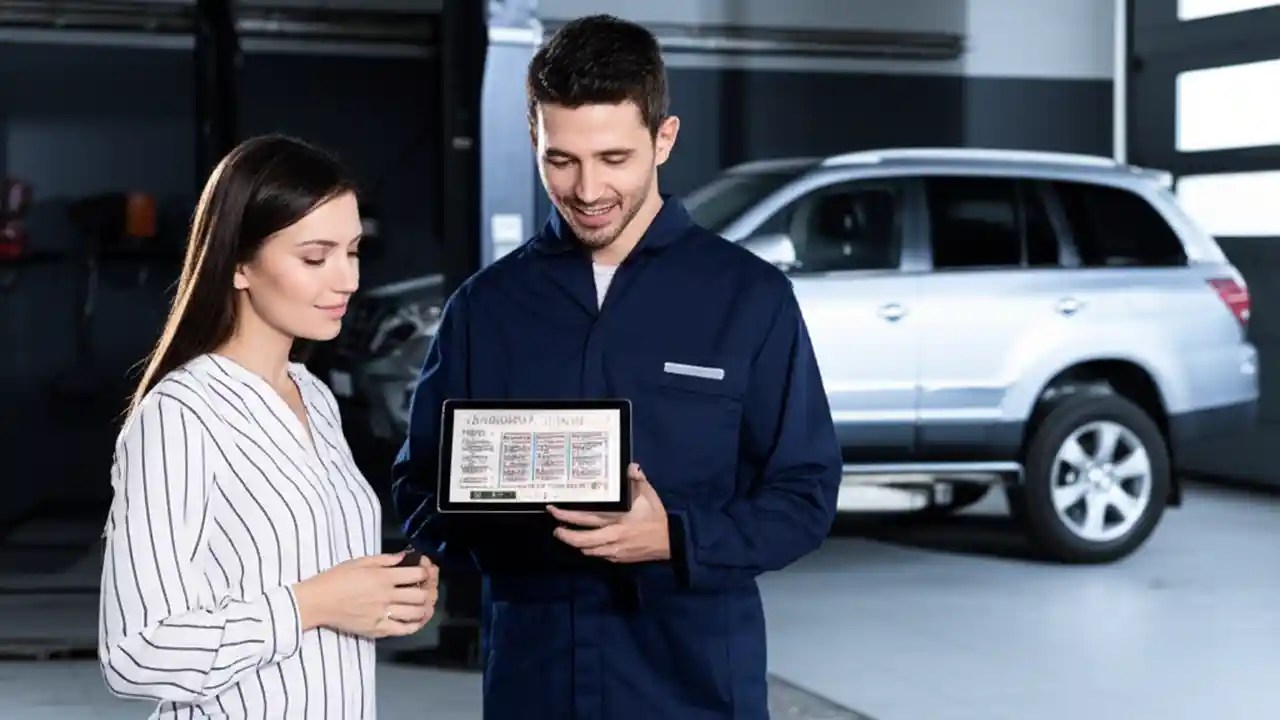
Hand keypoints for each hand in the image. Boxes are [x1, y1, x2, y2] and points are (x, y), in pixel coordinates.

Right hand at [292, 551, 437, 638]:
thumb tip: (403, 557)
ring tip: (424, 602)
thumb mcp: (360, 562)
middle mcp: (386, 596)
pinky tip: (417, 619)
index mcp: (383, 577)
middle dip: (429, 589)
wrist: (317, 602)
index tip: (425, 570)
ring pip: (416, 613)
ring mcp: (383, 614)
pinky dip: (415, 625)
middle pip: (421, 595)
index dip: (427, 571)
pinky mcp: (377, 629)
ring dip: (425, 607)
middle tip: (428, 587)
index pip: (417, 575)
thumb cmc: (335, 579)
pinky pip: (403, 630)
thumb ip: (385, 559)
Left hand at [548, 463, 669, 562]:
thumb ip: (637, 480)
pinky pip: (598, 555)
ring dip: (575, 543)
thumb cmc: (657, 517)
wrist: (670, 542)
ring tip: (566, 535)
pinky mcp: (618, 558)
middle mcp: (612, 537)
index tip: (554, 510)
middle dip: (564, 535)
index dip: (567, 516)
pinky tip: (586, 544)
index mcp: (617, 520)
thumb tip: (630, 466)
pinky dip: (589, 549)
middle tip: (555, 528)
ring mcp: (614, 550)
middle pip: (581, 540)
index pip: (586, 519)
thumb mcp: (649, 495)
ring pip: (587, 550)